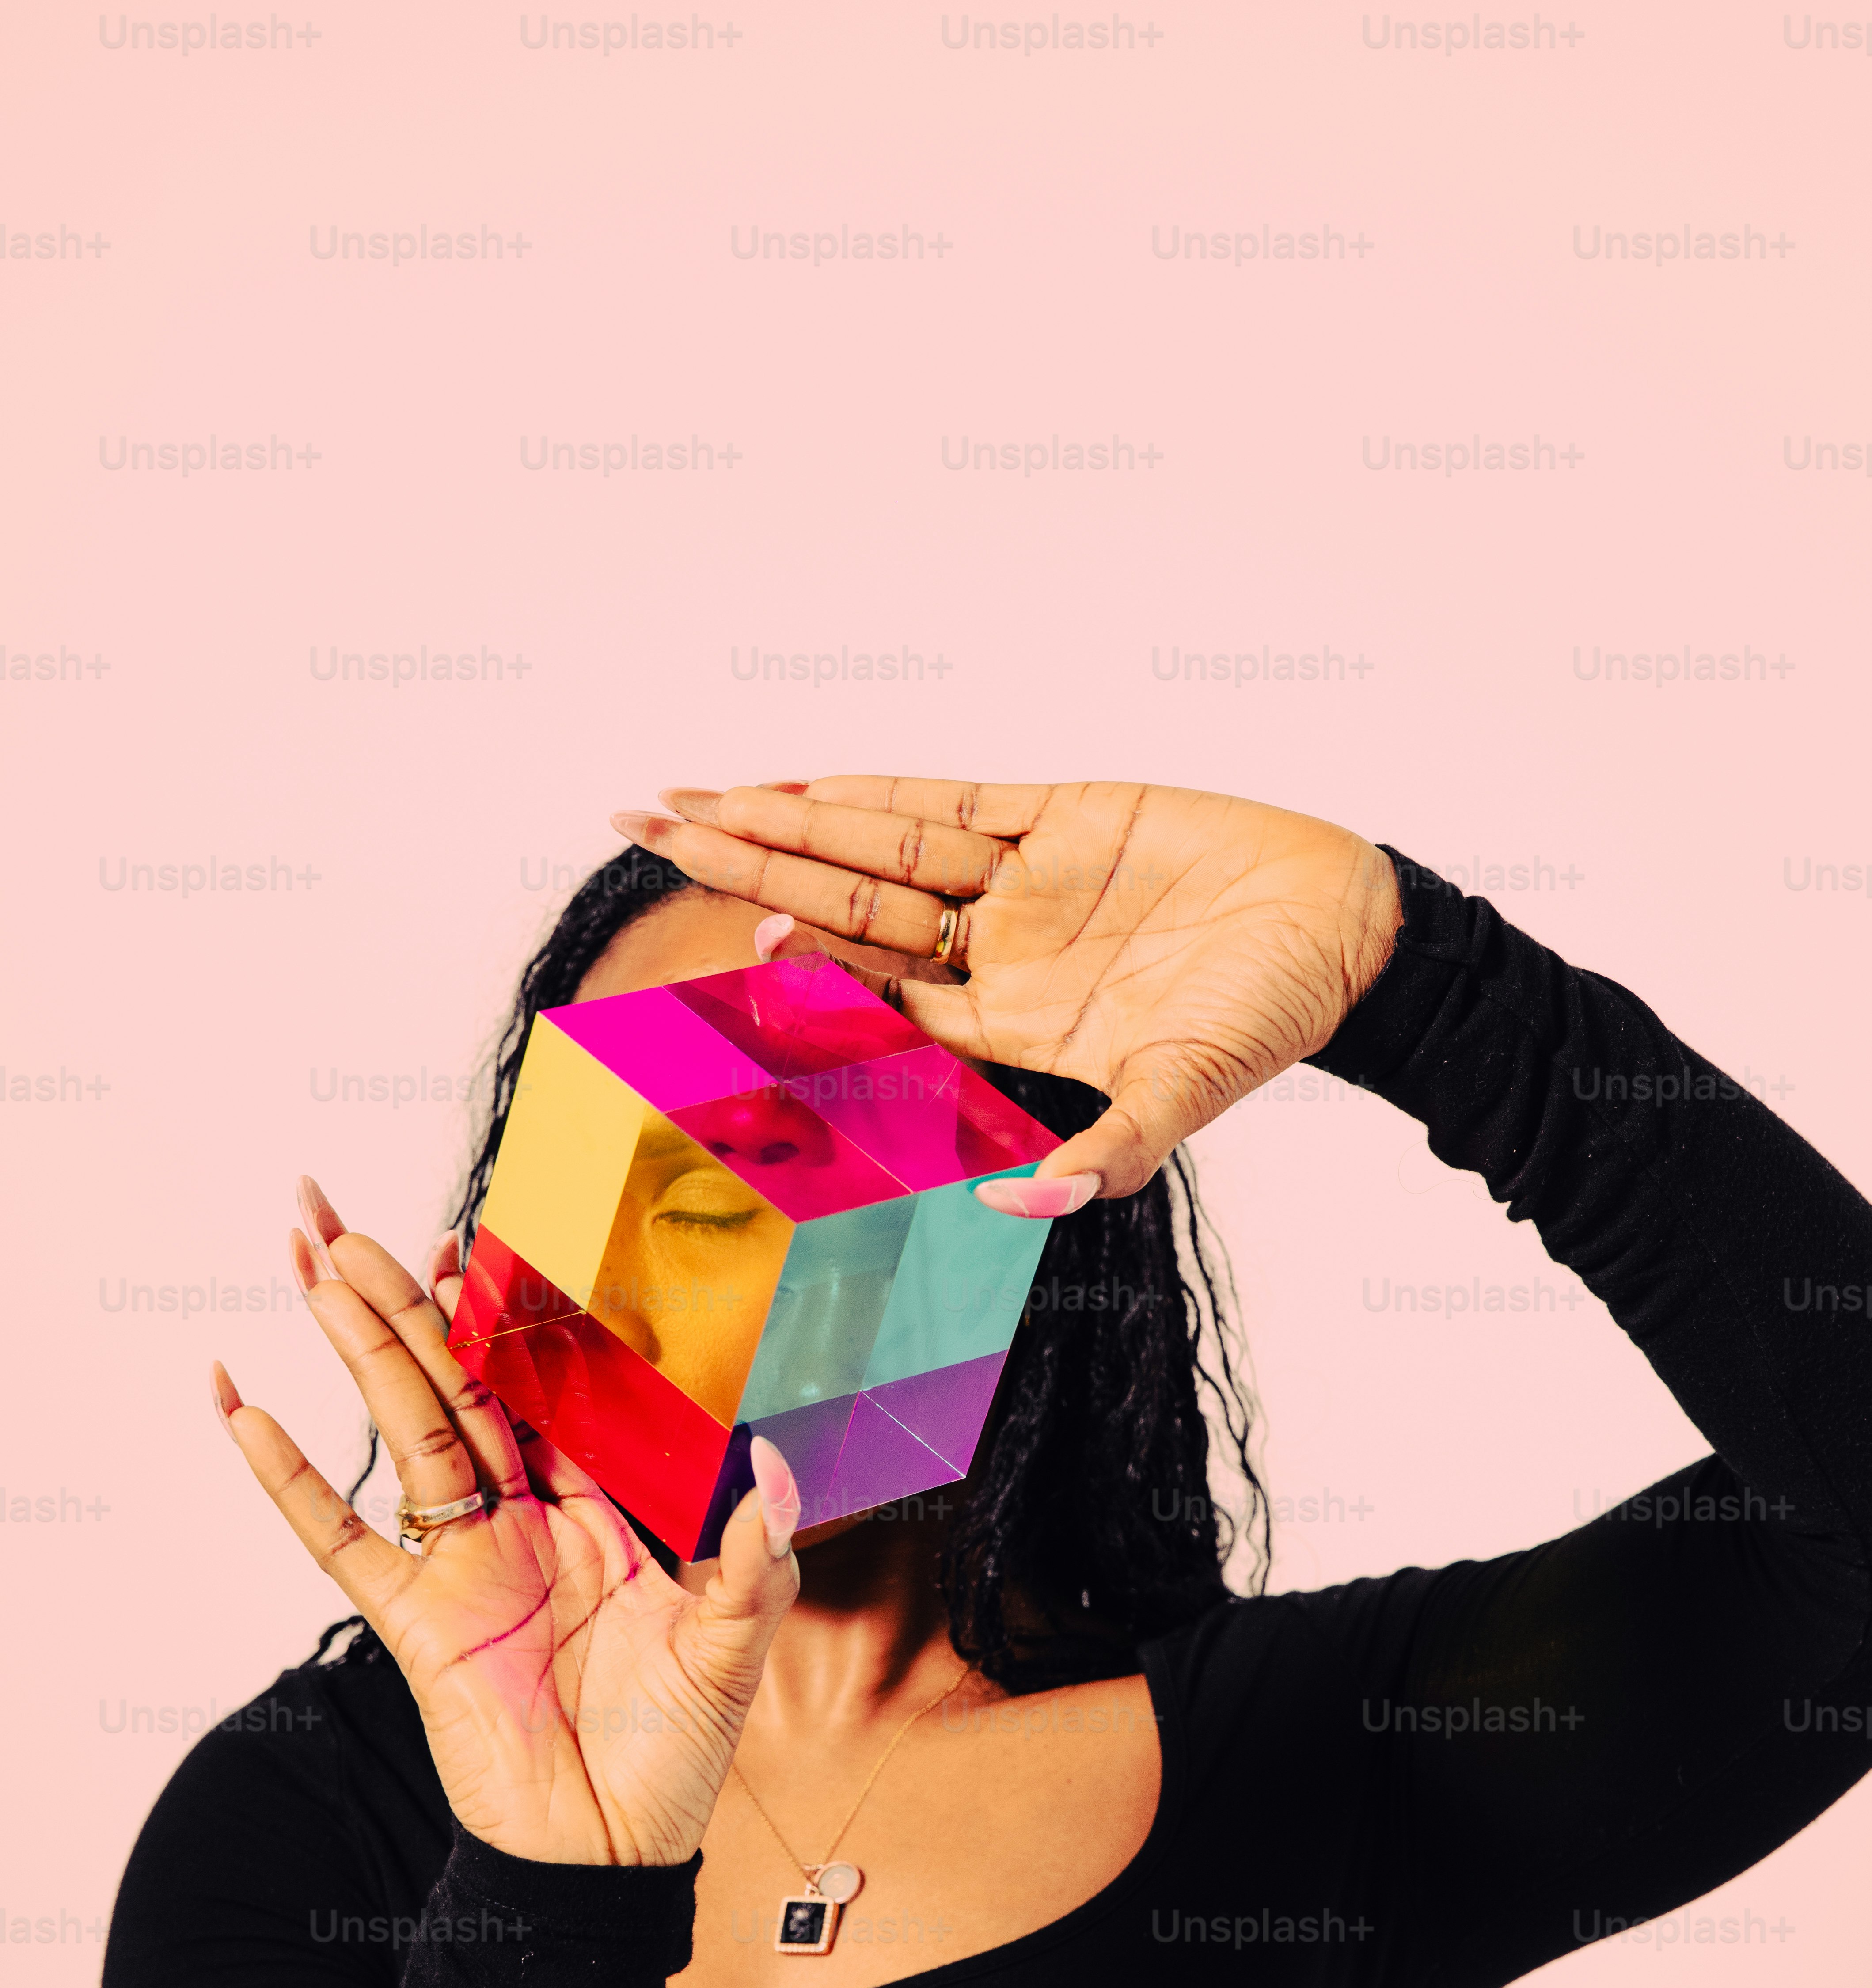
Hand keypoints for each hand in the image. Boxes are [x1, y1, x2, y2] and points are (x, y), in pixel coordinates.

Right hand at [209, 1181, 800, 1867]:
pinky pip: (336, 1538)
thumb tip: (777, 1464)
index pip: (547, 1385)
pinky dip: (287, 1476)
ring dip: (356, 1347)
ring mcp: (463, 1563)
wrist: (612, 1855)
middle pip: (457, 1385)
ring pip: (401, 1430)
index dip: (510, 1315)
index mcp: (599, 1508)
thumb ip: (753, 1555)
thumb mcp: (733, 1644)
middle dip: (406, 1302)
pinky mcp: (416, 1621)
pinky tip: (239, 1406)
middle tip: (350, 1218)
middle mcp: (524, 1520)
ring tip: (313, 1265)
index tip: (475, 1238)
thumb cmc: (676, 1754)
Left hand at [610, 778, 1401, 1203]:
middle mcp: (997, 948)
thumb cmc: (1275, 1017)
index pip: (877, 998)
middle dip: (742, 869)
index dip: (799, 972)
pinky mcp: (1064, 812)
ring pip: (877, 841)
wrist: (1348, 928)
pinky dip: (873, 786)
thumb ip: (1100, 1158)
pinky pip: (949, 795)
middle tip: (639, 832)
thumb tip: (1010, 1210)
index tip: (717, 950)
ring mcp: (1024, 878)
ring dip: (783, 817)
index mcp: (1011, 1023)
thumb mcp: (1183, 1096)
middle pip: (844, 905)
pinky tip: (797, 777)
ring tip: (689, 794)